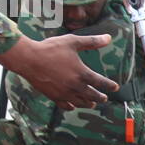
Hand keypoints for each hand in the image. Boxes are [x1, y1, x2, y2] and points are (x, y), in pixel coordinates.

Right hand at [0, 34, 118, 108]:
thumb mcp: (73, 41)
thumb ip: (92, 41)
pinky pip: (65, 105)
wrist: (28, 59)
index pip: (101, 82)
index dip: (110, 85)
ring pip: (80, 102)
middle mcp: (75, 86)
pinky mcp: (53, 96)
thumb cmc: (50, 48)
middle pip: (92, 96)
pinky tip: (73, 105)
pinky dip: (71, 106)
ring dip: (88, 103)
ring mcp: (64, 93)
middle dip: (100, 97)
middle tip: (104, 98)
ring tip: (92, 104)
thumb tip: (109, 38)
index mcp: (82, 73)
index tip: (115, 87)